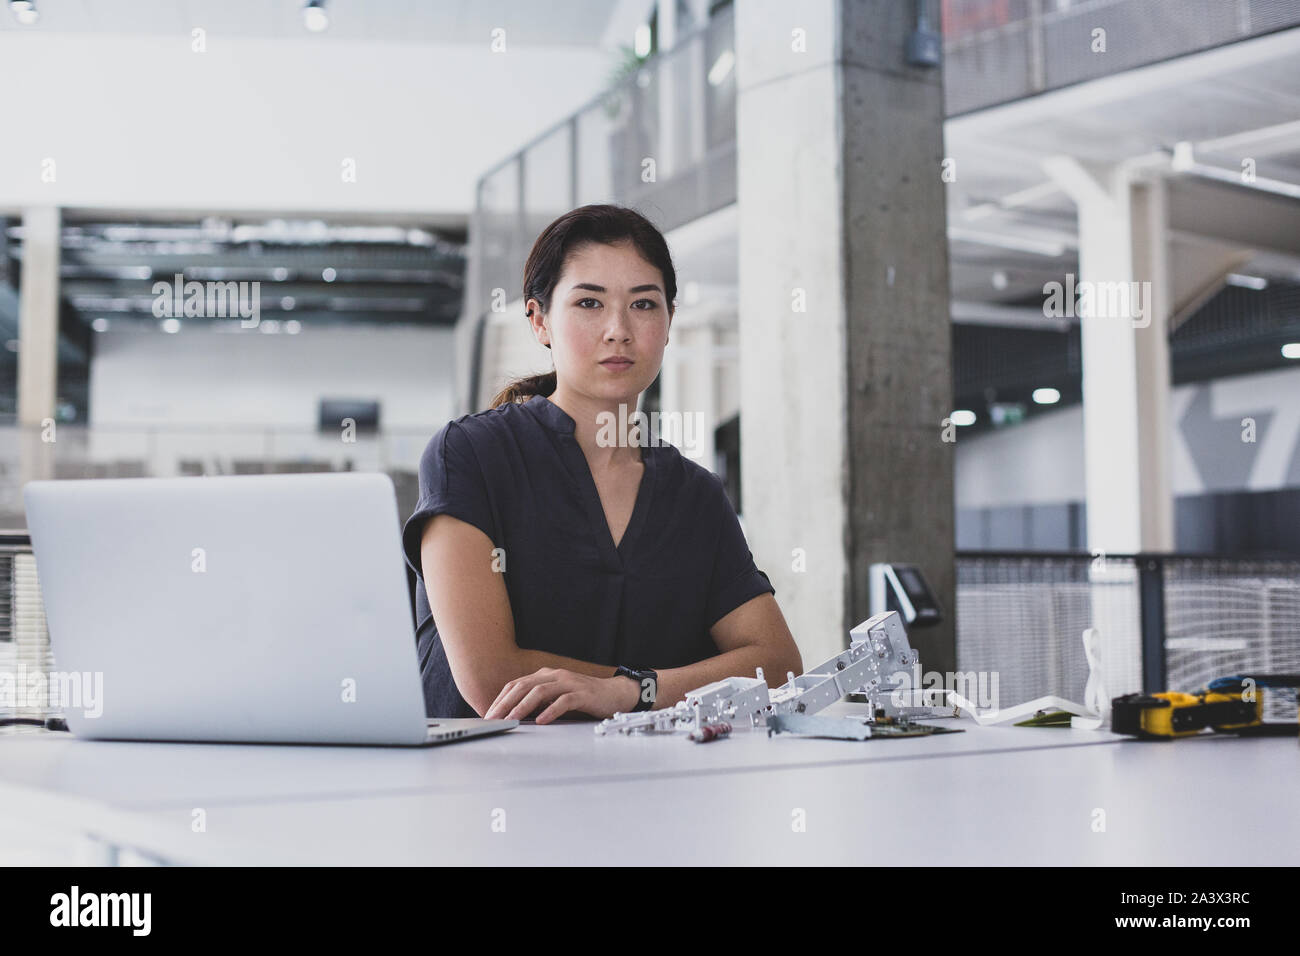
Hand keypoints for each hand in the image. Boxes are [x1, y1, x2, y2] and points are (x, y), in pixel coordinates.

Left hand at [484, 668, 640, 723]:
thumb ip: (538, 703)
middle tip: (494, 719)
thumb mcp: (556, 698)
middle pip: (524, 686)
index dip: (501, 699)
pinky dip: (551, 711)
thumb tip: (514, 716)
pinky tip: (542, 721)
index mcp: (546, 676)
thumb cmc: (584, 698)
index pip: (517, 684)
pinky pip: (564, 701)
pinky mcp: (583, 694)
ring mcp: (569, 683)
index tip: (489, 714)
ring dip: (523, 707)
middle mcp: (555, 676)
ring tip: (512, 720)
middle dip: (506, 703)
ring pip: (540, 692)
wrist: (615, 694)